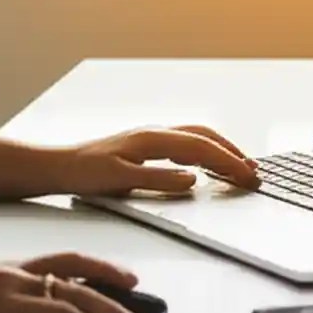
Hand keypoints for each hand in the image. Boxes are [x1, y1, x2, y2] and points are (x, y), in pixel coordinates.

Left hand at [54, 125, 260, 194]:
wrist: (59, 166)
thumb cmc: (84, 173)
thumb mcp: (121, 180)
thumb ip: (158, 180)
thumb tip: (193, 180)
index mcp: (153, 139)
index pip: (202, 148)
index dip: (229, 162)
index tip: (249, 177)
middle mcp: (156, 132)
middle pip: (205, 136)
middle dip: (232, 152)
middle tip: (253, 173)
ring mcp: (152, 137)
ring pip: (197, 137)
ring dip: (221, 150)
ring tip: (240, 167)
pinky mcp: (146, 146)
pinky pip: (185, 143)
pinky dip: (206, 151)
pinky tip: (208, 164)